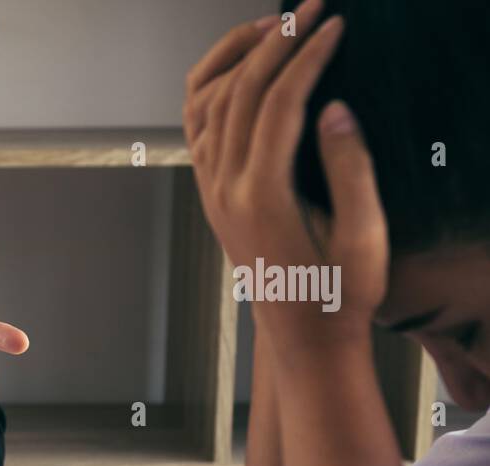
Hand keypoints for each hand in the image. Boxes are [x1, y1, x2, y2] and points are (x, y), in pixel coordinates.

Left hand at [184, 0, 387, 357]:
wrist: (302, 337)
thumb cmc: (340, 293)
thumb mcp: (364, 236)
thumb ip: (349, 170)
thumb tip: (332, 107)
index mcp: (262, 199)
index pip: (277, 105)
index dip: (307, 56)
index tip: (335, 24)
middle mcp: (224, 191)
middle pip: (238, 95)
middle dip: (275, 43)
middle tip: (311, 8)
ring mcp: (211, 192)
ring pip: (206, 107)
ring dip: (236, 60)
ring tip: (275, 28)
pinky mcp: (211, 195)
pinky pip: (198, 129)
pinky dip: (214, 89)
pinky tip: (243, 69)